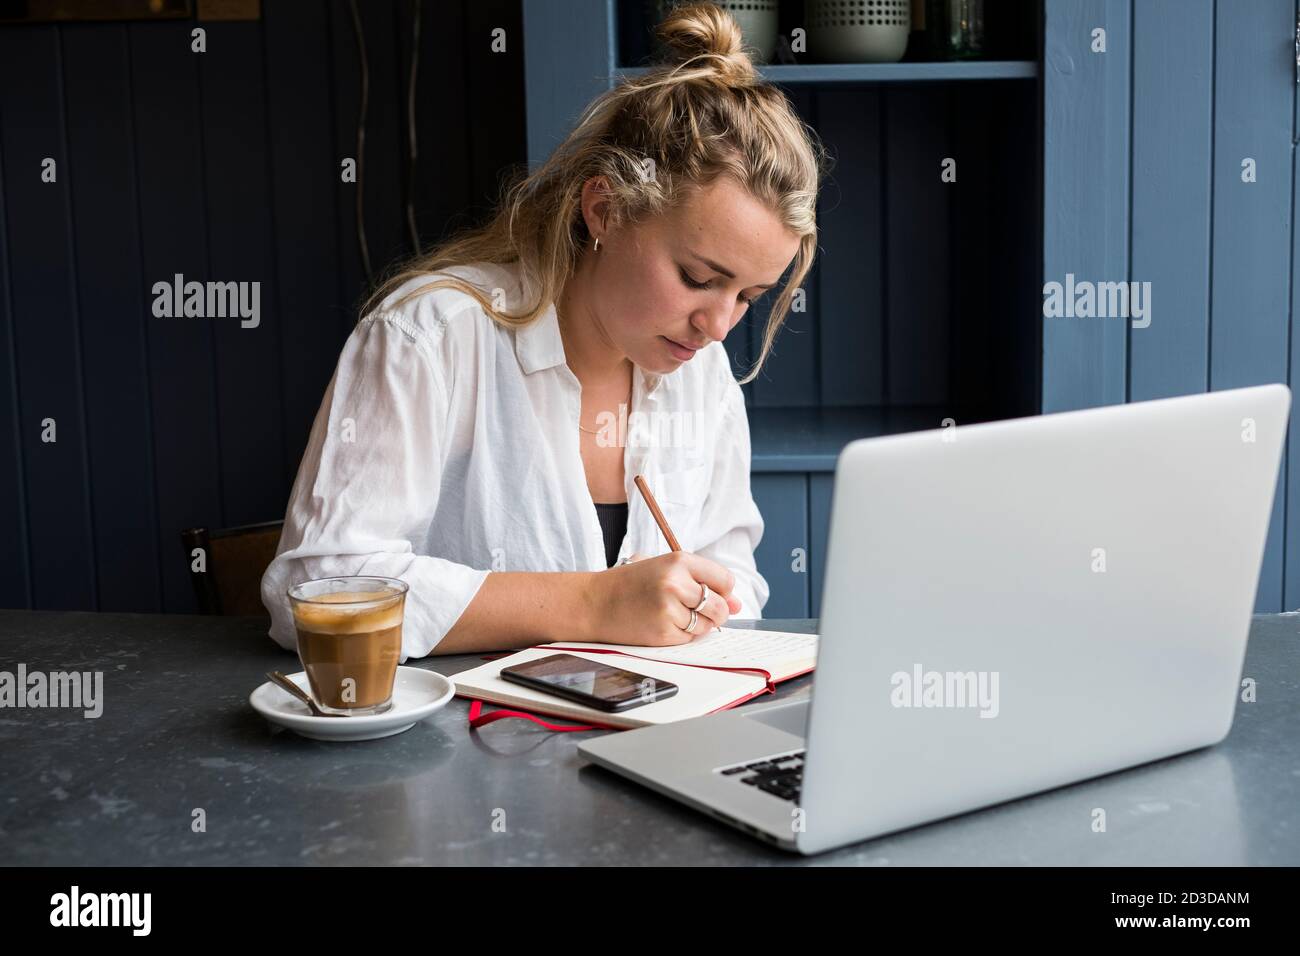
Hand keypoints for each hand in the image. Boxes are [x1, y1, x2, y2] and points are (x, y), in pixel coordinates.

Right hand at [593, 552, 741, 645]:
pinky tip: (664, 625)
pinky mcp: (663, 632)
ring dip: (699, 625)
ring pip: (707, 625)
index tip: (712, 593)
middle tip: (693, 609)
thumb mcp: (664, 568)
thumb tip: (737, 603)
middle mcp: (676, 583)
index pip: (725, 579)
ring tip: (674, 615)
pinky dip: (683, 636)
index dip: (723, 591)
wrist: (594, 602)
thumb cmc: (631, 584)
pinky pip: (690, 639)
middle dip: (715, 612)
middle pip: (720, 606)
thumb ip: (702, 581)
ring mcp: (669, 609)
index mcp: (678, 560)